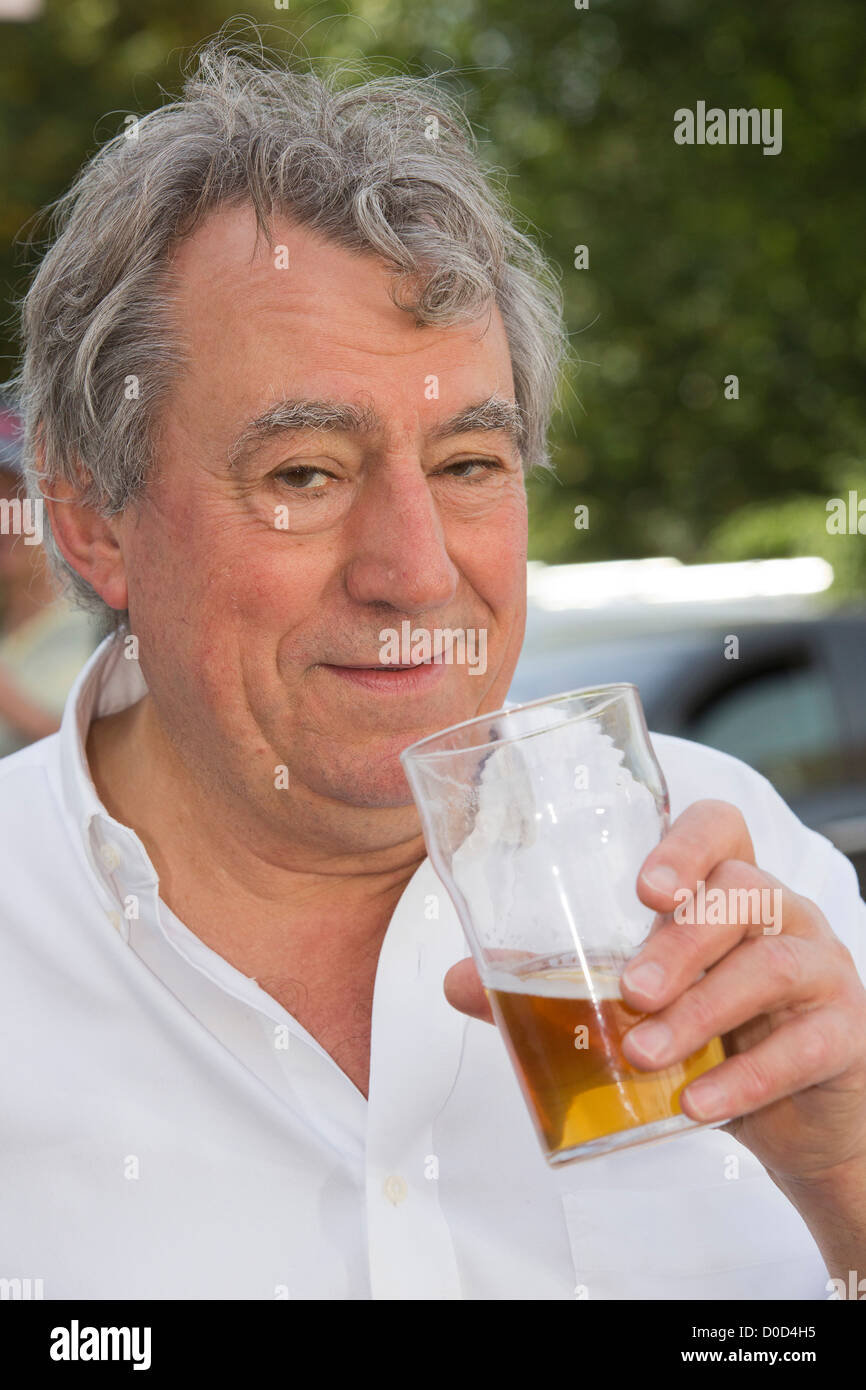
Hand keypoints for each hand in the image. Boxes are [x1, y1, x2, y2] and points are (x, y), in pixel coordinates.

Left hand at [444, 799, 865, 1186]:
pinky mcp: (845, 1033)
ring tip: (645, 1053)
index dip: (686, 843)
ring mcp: (820, 968)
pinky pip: (805, 1045)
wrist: (798, 1113)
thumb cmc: (708, 1032)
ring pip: (771, 965)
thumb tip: (457, 981)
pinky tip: (698, 1104)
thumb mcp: (637, 1004)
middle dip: (681, 941)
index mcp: (724, 887)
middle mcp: (780, 912)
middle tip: (627, 991)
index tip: (643, 887)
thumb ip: (551, 986)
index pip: (720, 827)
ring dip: (702, 1011)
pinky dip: (747, 1077)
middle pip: (741, 894)